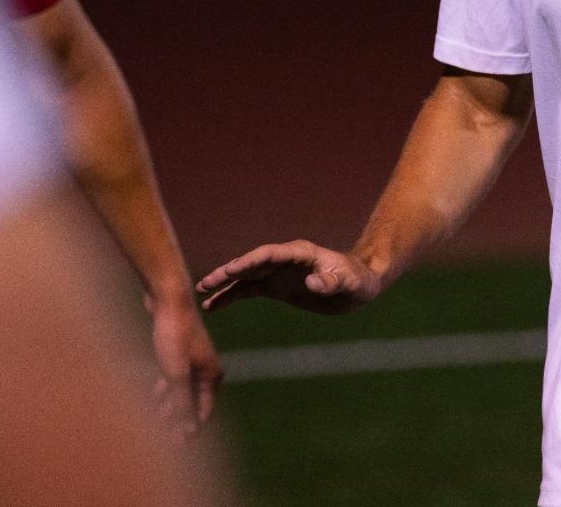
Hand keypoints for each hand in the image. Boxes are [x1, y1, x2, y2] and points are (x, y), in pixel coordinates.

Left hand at [147, 293, 222, 431]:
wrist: (168, 298)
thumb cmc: (174, 334)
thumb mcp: (176, 373)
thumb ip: (182, 403)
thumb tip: (189, 431)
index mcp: (212, 375)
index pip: (204, 411)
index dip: (190, 429)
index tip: (175, 446)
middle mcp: (207, 368)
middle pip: (192, 402)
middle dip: (179, 419)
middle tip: (163, 440)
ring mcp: (193, 360)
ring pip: (182, 390)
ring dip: (170, 406)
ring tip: (155, 420)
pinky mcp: (180, 352)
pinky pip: (175, 379)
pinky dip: (165, 389)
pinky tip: (154, 395)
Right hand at [196, 240, 379, 314]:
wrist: (359, 285)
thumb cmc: (356, 280)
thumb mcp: (348, 282)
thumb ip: (331, 282)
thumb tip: (313, 284)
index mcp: (299, 253)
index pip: (270, 254)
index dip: (251, 261)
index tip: (232, 269)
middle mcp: (283, 260)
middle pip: (251, 264)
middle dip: (229, 272)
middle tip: (207, 282)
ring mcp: (277, 273)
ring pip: (245, 277)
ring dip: (224, 284)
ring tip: (201, 293)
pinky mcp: (276, 287)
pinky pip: (248, 290)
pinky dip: (231, 296)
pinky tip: (213, 306)